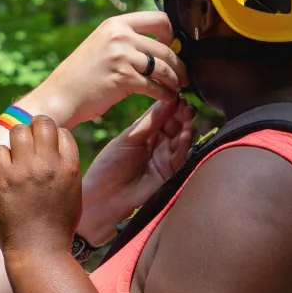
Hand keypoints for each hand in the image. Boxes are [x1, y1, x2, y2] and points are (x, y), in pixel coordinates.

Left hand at [0, 116, 81, 259]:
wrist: (39, 252)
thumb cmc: (57, 226)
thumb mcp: (72, 193)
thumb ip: (66, 168)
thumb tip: (56, 148)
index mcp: (69, 167)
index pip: (62, 132)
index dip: (53, 139)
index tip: (47, 153)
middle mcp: (49, 164)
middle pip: (41, 122)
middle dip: (34, 129)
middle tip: (29, 146)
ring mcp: (25, 170)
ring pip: (18, 131)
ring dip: (16, 141)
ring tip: (16, 157)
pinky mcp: (3, 178)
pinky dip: (1, 157)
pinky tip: (5, 171)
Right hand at [28, 12, 187, 127]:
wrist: (61, 95)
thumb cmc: (82, 75)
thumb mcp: (101, 45)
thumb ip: (126, 40)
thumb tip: (159, 45)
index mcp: (115, 24)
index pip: (159, 19)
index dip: (171, 34)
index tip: (171, 48)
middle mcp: (119, 36)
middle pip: (165, 47)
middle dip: (179, 64)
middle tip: (183, 76)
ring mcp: (121, 56)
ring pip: (163, 67)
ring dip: (175, 80)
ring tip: (176, 88)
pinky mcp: (123, 78)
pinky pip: (155, 86)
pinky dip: (165, 94)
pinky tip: (167, 98)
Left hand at [80, 97, 194, 245]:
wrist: (104, 196)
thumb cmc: (110, 165)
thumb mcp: (128, 138)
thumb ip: (149, 122)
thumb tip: (167, 101)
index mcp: (146, 135)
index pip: (163, 117)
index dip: (170, 107)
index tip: (177, 96)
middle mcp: (158, 146)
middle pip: (175, 127)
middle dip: (182, 116)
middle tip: (186, 106)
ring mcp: (165, 159)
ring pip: (181, 141)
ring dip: (186, 128)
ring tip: (188, 116)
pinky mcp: (170, 174)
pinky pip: (181, 157)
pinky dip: (184, 144)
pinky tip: (186, 133)